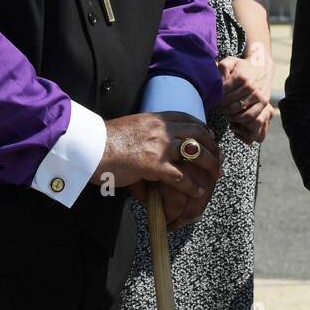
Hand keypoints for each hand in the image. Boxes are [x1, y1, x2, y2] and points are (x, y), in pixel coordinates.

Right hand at [93, 112, 220, 224]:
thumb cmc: (104, 141)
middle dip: (213, 146)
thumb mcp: (129, 128)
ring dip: (210, 164)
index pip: (187, 118)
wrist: (90, 147)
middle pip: (198, 133)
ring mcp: (159, 146)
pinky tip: (197, 191)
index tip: (209, 136)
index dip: (202, 128)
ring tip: (216, 174)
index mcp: (155, 118)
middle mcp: (161, 129)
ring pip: (196, 152)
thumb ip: (145, 133)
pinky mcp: (154, 165)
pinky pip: (181, 176)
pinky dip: (192, 185)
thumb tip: (151, 145)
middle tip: (220, 157)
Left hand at [217, 56, 271, 143]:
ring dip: (228, 113)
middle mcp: (250, 86)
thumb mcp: (231, 62)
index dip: (215, 96)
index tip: (214, 97)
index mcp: (241, 76)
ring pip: (237, 110)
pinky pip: (250, 115)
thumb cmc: (242, 67)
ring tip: (224, 111)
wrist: (262, 68)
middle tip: (218, 106)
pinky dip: (240, 119)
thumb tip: (218, 79)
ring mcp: (257, 95)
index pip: (222, 92)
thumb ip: (222, 67)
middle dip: (220, 105)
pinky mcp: (263, 102)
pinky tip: (234, 116)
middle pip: (228, 102)